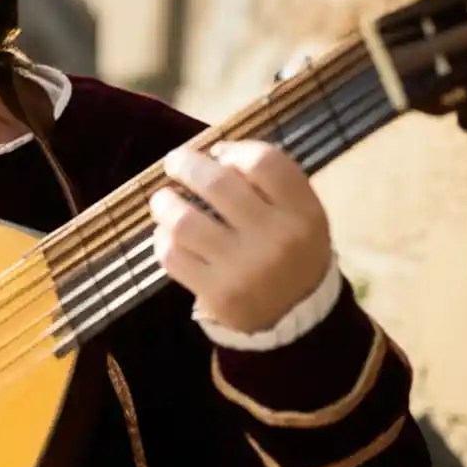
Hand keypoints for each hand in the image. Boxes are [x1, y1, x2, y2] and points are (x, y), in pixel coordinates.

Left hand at [149, 140, 330, 334]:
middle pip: (218, 183)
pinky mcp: (217, 294)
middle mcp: (277, 239)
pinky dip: (162, 239)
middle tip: (175, 162)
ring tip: (163, 199)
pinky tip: (167, 234)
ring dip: (164, 203)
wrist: (296, 315)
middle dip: (186, 165)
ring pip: (184, 221)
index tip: (219, 154)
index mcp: (303, 213)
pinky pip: (173, 255)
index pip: (265, 162)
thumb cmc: (290, 249)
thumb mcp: (299, 212)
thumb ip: (267, 180)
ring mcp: (244, 269)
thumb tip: (215, 152)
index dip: (235, 150)